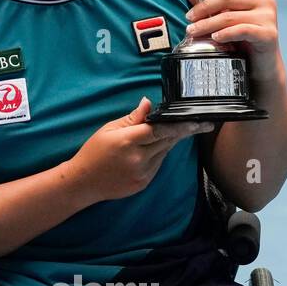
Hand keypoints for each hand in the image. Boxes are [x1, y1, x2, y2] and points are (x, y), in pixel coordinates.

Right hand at [67, 97, 214, 201]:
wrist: (84, 182)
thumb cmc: (94, 152)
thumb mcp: (109, 129)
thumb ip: (132, 118)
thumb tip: (148, 102)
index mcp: (127, 142)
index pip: (160, 130)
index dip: (180, 125)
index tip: (196, 122)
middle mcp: (138, 159)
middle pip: (167, 141)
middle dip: (184, 132)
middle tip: (202, 125)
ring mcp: (142, 173)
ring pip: (164, 153)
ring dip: (170, 142)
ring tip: (179, 132)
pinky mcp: (143, 183)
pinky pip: (158, 164)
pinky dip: (160, 154)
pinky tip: (155, 148)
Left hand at [185, 0, 283, 85]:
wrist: (264, 64)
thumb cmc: (245, 40)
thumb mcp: (229, 18)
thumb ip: (214, 5)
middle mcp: (265, 0)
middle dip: (203, 7)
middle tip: (189, 17)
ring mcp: (268, 16)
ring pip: (230, 16)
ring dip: (207, 24)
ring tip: (193, 31)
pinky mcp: (268, 34)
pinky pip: (241, 30)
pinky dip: (225, 34)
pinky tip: (214, 38)